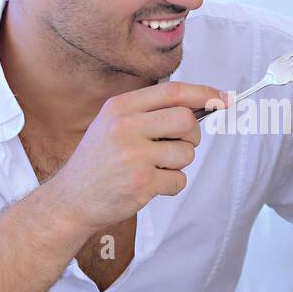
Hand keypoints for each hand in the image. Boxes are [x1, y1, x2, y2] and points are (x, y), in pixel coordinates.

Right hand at [47, 81, 227, 233]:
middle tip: (178, 146)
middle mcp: (125, 127)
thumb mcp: (111, 124)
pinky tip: (148, 185)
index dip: (203, 93)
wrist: (71, 199)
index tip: (222, 99)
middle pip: (187, 121)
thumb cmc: (98, 161)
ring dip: (178, 164)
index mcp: (120, 108)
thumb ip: (148, 112)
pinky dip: (170, 185)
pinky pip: (179, 180)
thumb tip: (199, 106)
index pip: (172, 92)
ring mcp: (133, 155)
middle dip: (191, 136)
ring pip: (186, 153)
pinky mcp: (141, 183)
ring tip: (153, 168)